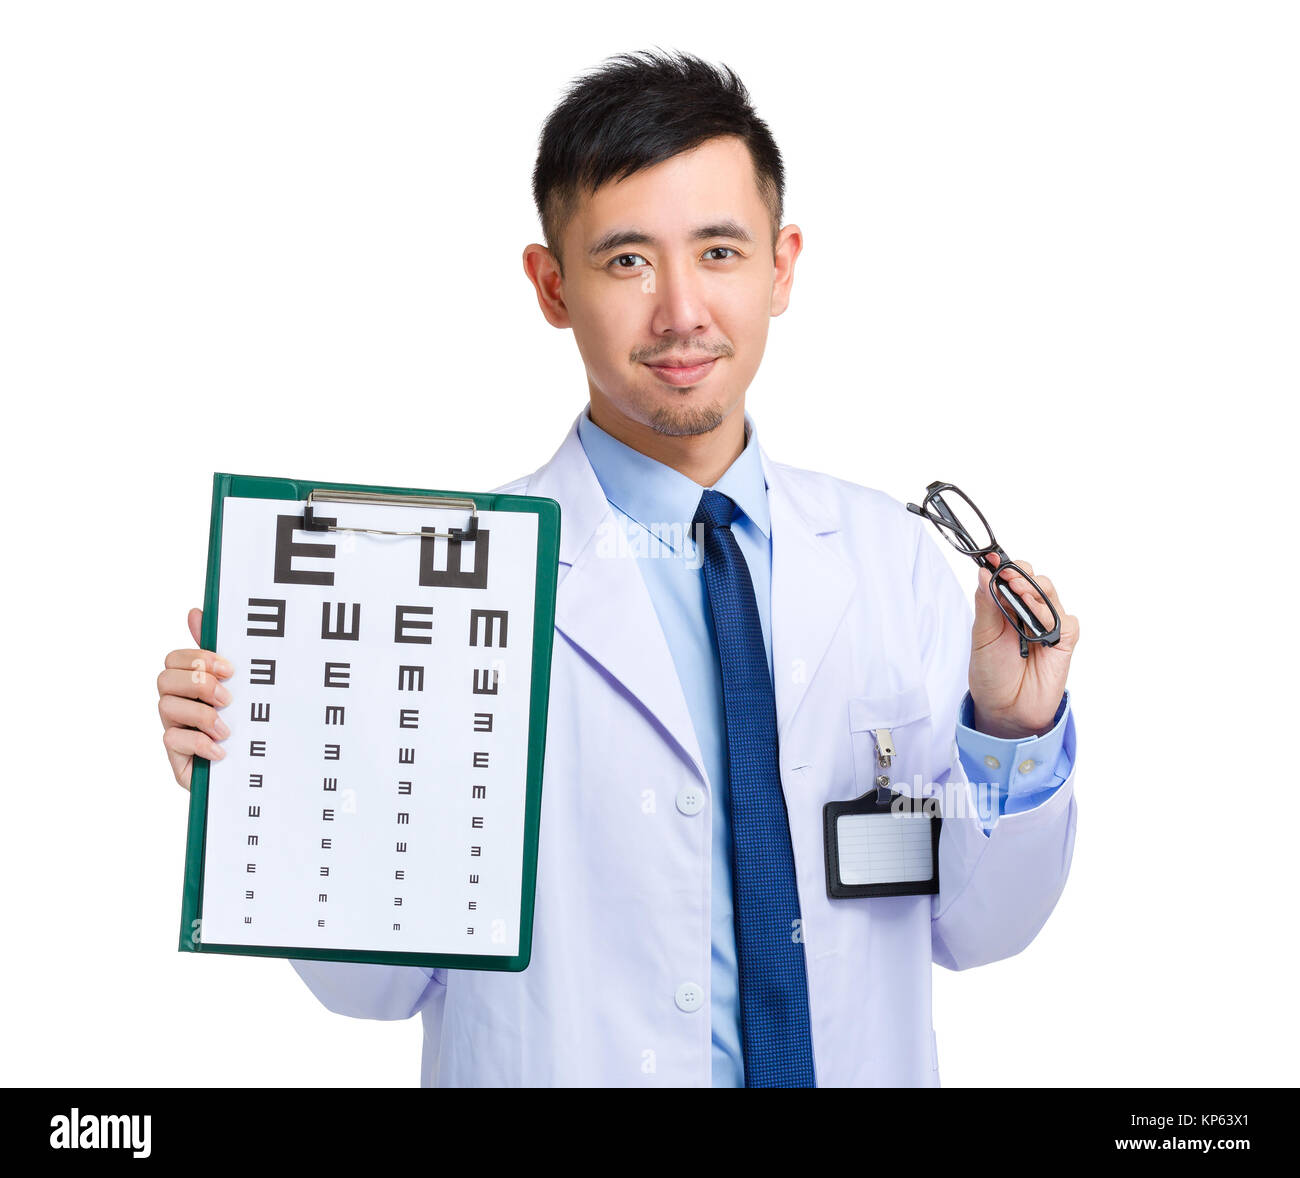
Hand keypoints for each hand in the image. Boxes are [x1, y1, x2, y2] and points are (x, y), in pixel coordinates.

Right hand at [157, 607, 233, 790]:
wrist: (256, 774)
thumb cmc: (248, 726)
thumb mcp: (243, 688)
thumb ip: (220, 655)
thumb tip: (195, 611)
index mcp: (192, 684)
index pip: (175, 658)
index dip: (198, 658)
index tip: (230, 670)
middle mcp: (178, 704)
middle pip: (164, 678)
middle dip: (199, 684)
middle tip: (228, 699)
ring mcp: (175, 729)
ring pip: (165, 706)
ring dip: (201, 715)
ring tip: (227, 730)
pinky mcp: (176, 756)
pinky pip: (172, 739)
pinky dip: (199, 743)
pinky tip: (221, 750)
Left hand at [968, 554, 1078, 738]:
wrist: (1005, 709)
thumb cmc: (991, 673)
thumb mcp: (982, 637)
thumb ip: (986, 605)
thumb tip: (984, 573)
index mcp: (1005, 608)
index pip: (1010, 577)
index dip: (1003, 566)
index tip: (992, 559)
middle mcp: (1027, 613)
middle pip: (1033, 580)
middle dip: (1022, 574)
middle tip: (1009, 578)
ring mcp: (1047, 626)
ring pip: (1050, 595)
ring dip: (1035, 591)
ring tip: (1020, 594)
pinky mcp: (1064, 642)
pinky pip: (1066, 621)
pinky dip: (1053, 618)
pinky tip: (1040, 624)